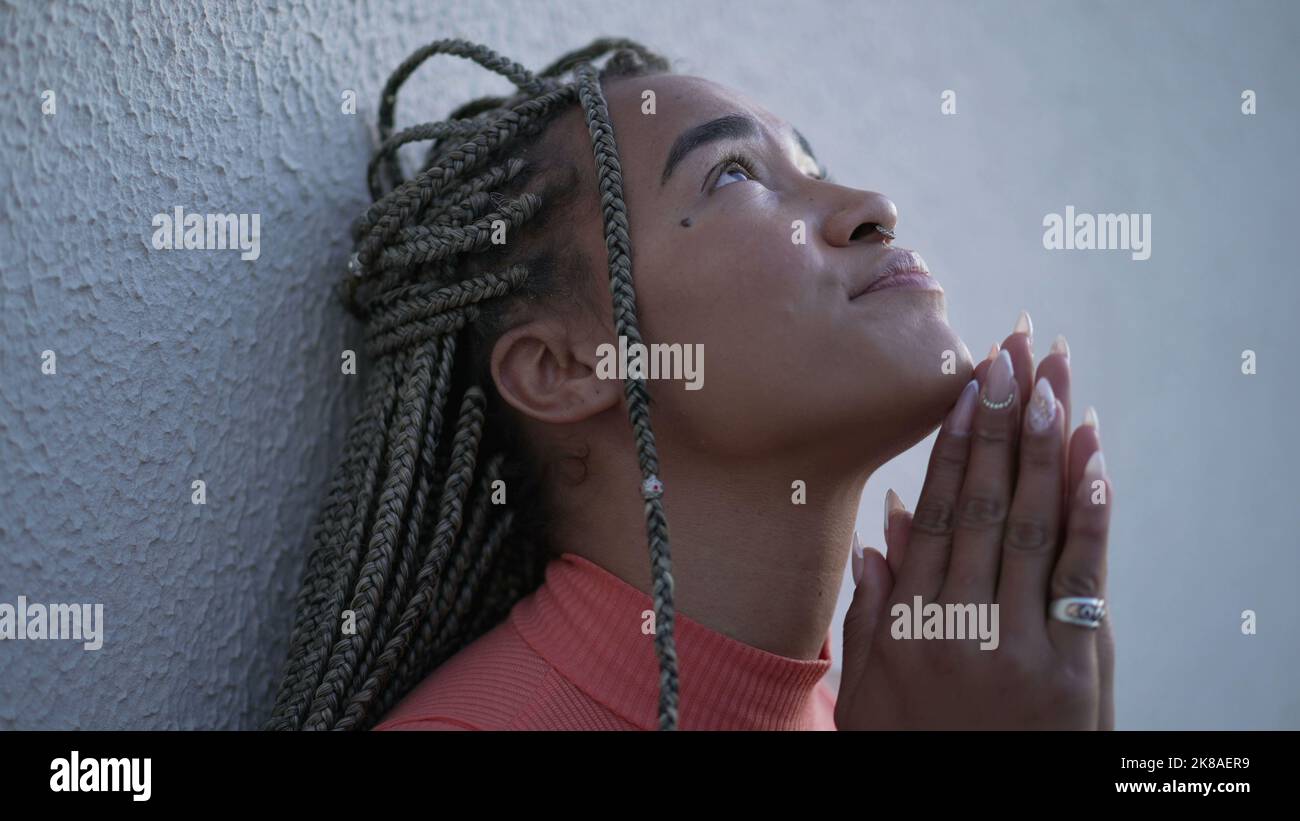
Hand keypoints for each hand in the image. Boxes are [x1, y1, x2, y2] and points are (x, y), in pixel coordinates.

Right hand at [837, 321, 1114, 728]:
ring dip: (1044, 447)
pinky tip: (1094, 460)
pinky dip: (1090, 515)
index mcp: (909, 625)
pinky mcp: (1074, 668)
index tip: (968, 387)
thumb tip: (881, 529)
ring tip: (1050, 382)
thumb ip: (870, 611)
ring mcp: (1020, 644)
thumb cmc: (917, 751)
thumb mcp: (867, 691)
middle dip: (1001, 423)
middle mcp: (962, 625)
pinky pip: (1081, 578)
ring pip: (1032, 527)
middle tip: (1010, 354)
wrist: (978, 819)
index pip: (935, 514)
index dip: (955, 446)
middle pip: (985, 505)